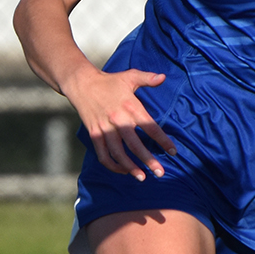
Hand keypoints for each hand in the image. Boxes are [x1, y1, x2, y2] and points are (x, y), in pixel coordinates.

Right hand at [64, 65, 175, 180]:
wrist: (82, 84)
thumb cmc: (109, 81)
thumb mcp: (129, 76)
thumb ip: (147, 78)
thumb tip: (163, 77)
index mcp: (130, 106)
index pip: (150, 127)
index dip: (162, 140)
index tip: (173, 152)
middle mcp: (118, 120)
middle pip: (135, 145)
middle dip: (148, 160)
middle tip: (160, 173)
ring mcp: (104, 129)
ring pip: (118, 153)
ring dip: (130, 167)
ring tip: (142, 177)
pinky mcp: (94, 134)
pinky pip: (103, 154)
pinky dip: (112, 165)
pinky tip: (123, 170)